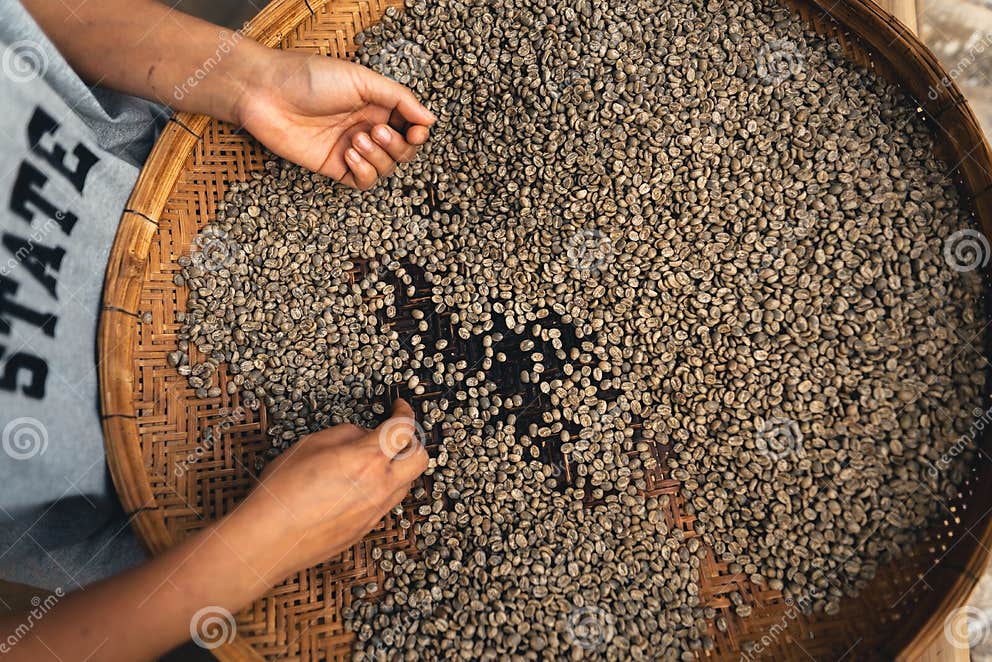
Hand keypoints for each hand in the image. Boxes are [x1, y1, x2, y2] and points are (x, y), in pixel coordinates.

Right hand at [230, 400, 427, 580]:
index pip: (403, 429)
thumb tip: (361, 435)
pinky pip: (387, 503)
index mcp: (367, 459)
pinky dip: (381, 489)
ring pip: (406, 483)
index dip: (405, 412)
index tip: (399, 407)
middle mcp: (380, 486)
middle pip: (420, 458)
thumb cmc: (281, 492)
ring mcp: (376, 512)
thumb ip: (344, 434)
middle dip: (411, 442)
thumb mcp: (309, 445)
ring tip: (369, 462)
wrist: (268, 541)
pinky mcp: (366, 529)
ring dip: (397, 468)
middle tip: (391, 435)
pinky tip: (356, 487)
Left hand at [235, 50, 436, 189]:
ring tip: (357, 139)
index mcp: (377, 104)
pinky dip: (364, 171)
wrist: (266, 93)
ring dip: (379, 157)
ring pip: (386, 168)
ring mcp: (351, 149)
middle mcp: (367, 127)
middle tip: (376, 131)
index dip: (418, 133)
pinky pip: (363, 181)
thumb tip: (430, 118)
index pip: (411, 126)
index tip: (417, 131)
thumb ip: (399, 98)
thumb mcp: (362, 79)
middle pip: (402, 151)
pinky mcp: (334, 167)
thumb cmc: (309, 78)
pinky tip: (349, 154)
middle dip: (397, 146)